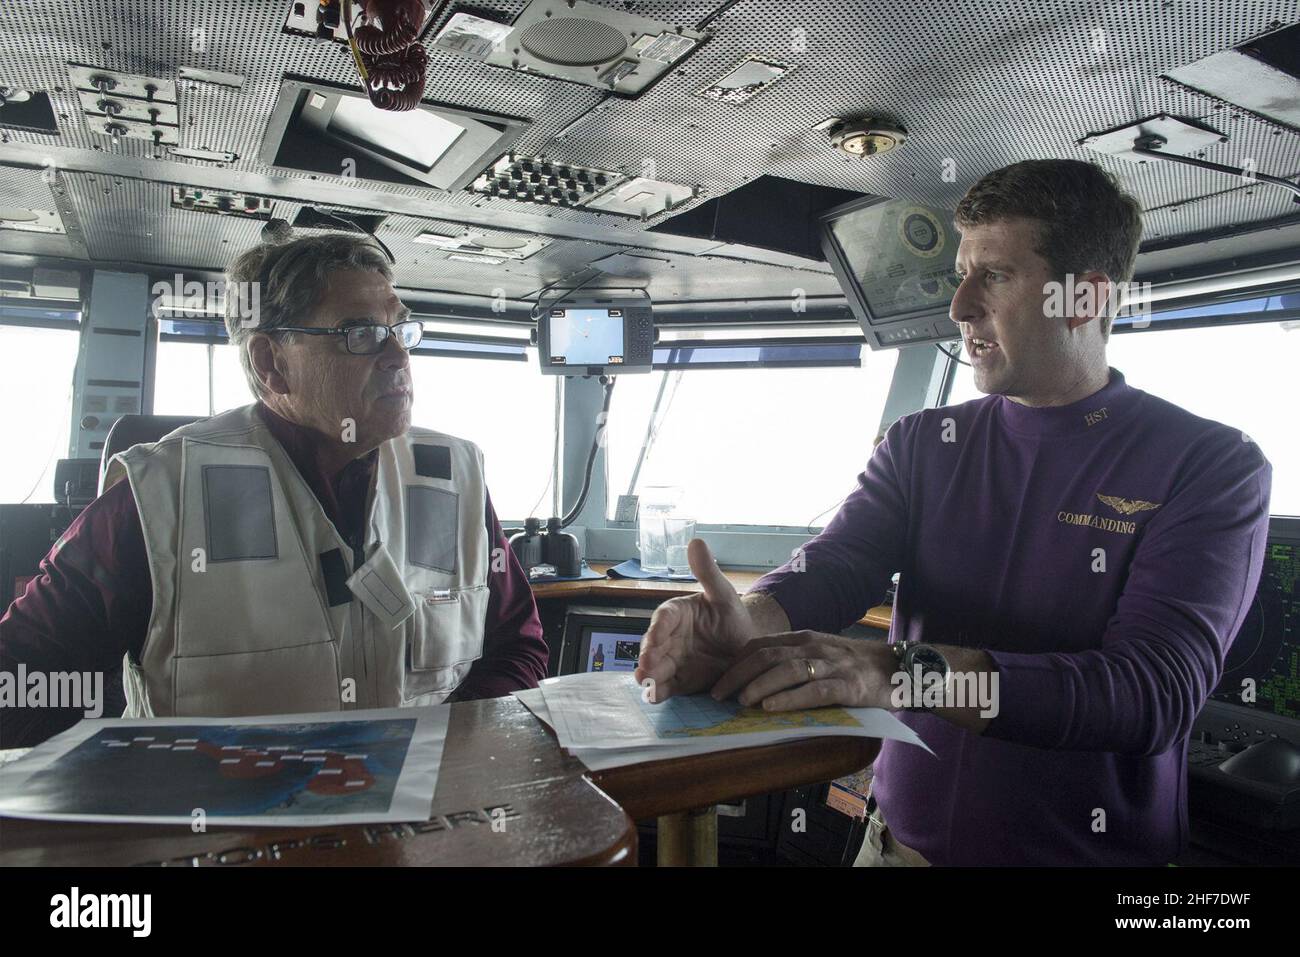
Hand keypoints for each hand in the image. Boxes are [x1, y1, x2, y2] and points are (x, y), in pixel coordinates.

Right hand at [634, 539, 756, 701]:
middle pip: (653, 646)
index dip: (657, 629)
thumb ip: (708, 572)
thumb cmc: (731, 616)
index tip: (655, 639)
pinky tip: (655, 697)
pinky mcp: (678, 680)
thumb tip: (696, 541)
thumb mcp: (723, 594)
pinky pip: (666, 686)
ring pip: (655, 667)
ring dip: (649, 675)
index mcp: (676, 613)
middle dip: (648, 656)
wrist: (746, 648)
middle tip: (646, 666)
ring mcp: (672, 660)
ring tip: (646, 682)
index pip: (663, 618)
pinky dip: (659, 692)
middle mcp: (668, 637)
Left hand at [710, 631, 897, 711]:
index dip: (735, 662)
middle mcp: (813, 647)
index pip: (760, 644)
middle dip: (737, 674)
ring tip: (740, 701)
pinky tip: (771, 707)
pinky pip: (814, 691)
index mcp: (803, 638)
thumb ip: (792, 659)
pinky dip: (790, 699)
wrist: (898, 667)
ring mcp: (831, 665)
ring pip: (788, 669)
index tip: (717, 680)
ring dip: (759, 685)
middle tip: (717, 694)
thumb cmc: (853, 664)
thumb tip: (755, 677)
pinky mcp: (848, 686)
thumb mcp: (819, 653)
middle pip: (767, 655)